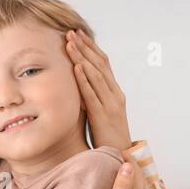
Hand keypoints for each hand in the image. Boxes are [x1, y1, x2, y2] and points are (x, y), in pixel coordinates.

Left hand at [65, 29, 130, 151]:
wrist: (120, 156)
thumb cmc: (107, 136)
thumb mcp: (100, 112)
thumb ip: (93, 98)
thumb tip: (77, 86)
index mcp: (114, 92)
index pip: (103, 63)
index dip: (90, 47)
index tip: (78, 34)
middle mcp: (115, 94)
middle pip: (99, 64)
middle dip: (84, 46)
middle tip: (71, 32)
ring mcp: (110, 104)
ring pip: (95, 75)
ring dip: (82, 57)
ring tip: (69, 43)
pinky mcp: (103, 116)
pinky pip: (92, 94)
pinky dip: (84, 79)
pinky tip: (76, 67)